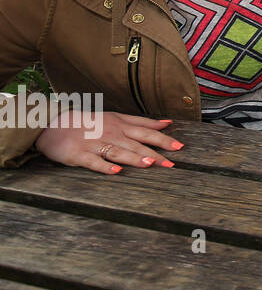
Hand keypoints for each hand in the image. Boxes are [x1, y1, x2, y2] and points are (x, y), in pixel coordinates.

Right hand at [34, 111, 181, 174]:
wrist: (54, 124)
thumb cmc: (90, 122)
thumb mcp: (117, 118)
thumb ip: (142, 122)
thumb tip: (167, 123)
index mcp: (121, 125)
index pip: (146, 132)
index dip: (163, 139)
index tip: (180, 147)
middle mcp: (111, 134)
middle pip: (136, 144)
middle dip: (154, 153)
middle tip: (171, 163)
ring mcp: (95, 144)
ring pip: (118, 152)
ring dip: (134, 158)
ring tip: (150, 164)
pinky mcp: (79, 154)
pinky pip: (94, 162)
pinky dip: (105, 167)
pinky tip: (116, 172)